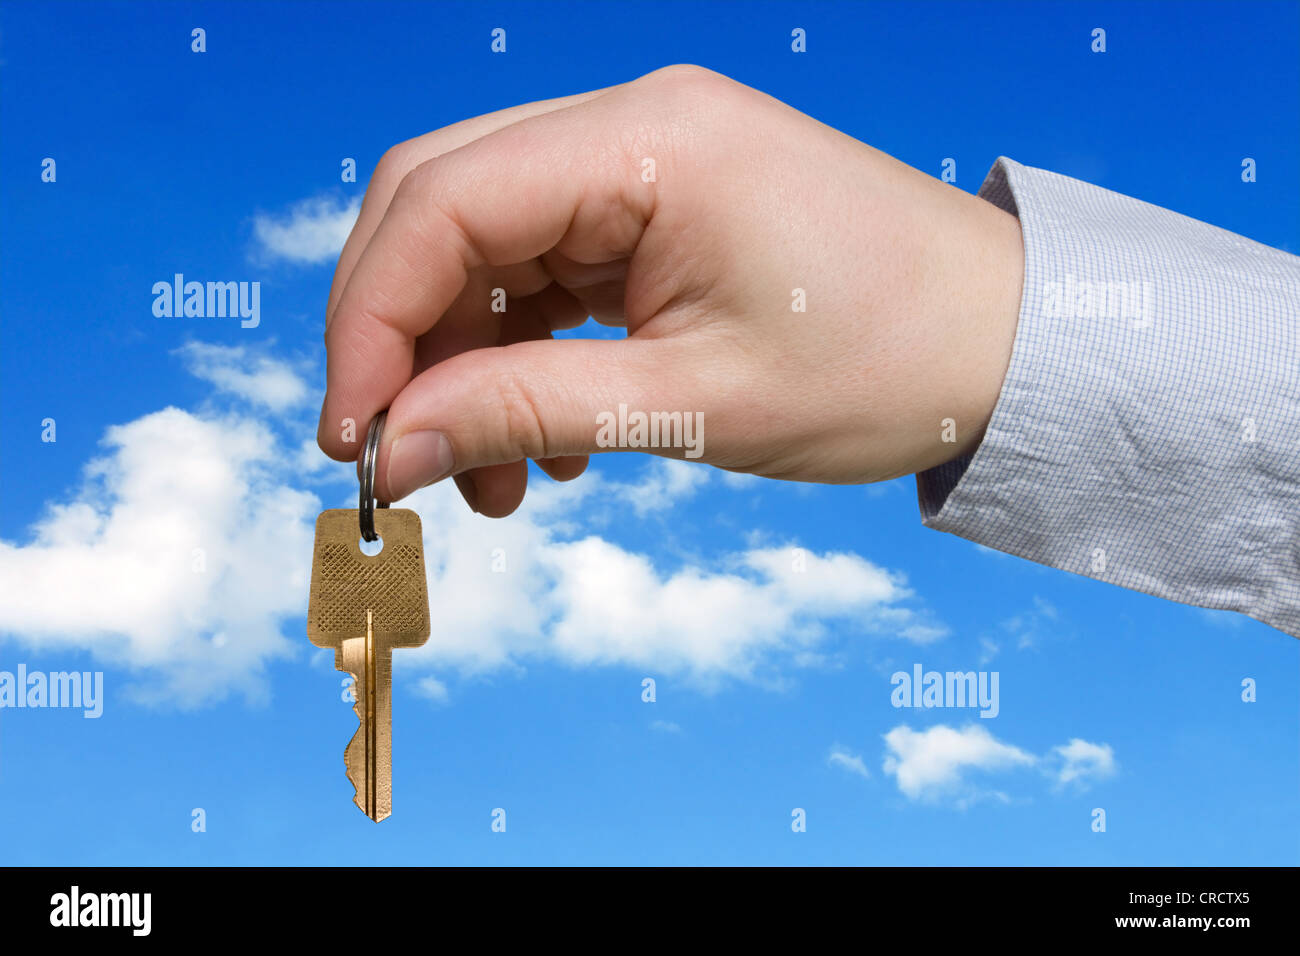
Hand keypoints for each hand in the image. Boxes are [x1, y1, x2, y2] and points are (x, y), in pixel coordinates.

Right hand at [318, 65, 1023, 516]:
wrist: (1011, 344)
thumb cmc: (890, 361)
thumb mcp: (693, 404)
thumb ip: (523, 413)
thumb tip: (389, 451)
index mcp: (648, 141)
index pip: (440, 203)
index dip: (370, 323)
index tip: (352, 439)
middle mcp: (633, 125)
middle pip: (443, 207)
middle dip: (402, 339)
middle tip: (399, 457)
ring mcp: (646, 161)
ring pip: (488, 248)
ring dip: (465, 362)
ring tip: (498, 483)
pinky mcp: (660, 208)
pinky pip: (548, 270)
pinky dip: (524, 353)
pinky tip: (552, 440)